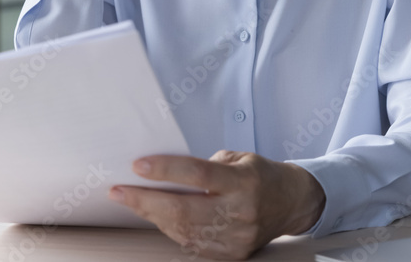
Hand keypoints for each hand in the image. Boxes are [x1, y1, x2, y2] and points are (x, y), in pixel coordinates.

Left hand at [108, 151, 325, 259]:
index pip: (198, 174)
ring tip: (133, 201)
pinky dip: (171, 229)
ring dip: (152, 216)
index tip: (138, 165)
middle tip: (119, 191)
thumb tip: (164, 173)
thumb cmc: (260, 175)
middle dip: (145, 200)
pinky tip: (159, 216)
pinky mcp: (231, 254)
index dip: (165, 170)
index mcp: (243, 181)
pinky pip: (191, 243)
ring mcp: (235, 237)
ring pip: (182, 230)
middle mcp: (240, 211)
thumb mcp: (237, 158)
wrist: (291, 203)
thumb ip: (203, 165)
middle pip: (183, 209)